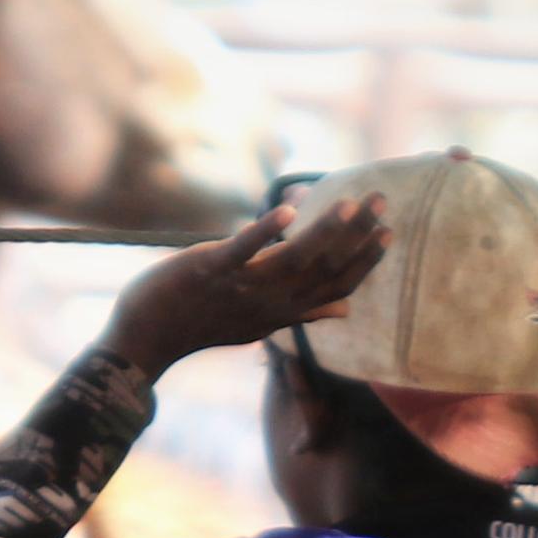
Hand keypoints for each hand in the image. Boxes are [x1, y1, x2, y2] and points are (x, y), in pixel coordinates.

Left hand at [100, 194, 390, 373]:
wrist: (149, 336)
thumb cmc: (206, 324)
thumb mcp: (262, 323)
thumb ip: (306, 312)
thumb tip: (346, 308)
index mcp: (286, 311)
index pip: (338, 285)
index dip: (365, 260)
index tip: (388, 232)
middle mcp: (270, 302)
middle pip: (323, 267)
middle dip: (356, 234)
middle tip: (381, 201)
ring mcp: (241, 286)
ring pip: (293, 259)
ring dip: (324, 230)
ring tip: (349, 204)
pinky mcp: (210, 270)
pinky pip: (242, 252)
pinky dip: (264, 233)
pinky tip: (285, 211)